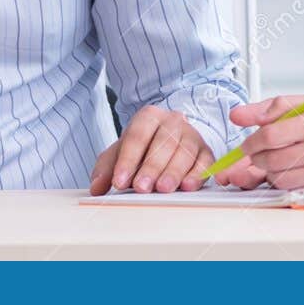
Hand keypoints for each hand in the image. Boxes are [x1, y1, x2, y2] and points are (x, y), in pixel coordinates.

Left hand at [88, 106, 213, 194]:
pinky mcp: (206, 151)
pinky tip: (188, 185)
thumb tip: (97, 187)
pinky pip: (205, 162)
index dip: (127, 160)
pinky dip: (197, 174)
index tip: (119, 181)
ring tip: (163, 188)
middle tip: (142, 187)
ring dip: (173, 172)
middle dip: (151, 167)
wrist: (172, 137)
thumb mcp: (121, 152)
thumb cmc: (144, 147)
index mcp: (148, 116)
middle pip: (162, 143)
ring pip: (184, 152)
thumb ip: (106, 168)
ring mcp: (192, 134)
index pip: (137, 136)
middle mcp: (172, 121)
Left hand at [214, 94, 303, 189]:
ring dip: (269, 170)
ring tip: (278, 158)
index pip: (268, 135)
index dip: (251, 142)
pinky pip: (292, 187)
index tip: (247, 143)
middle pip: (269, 158)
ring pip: (278, 176)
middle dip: (257, 157)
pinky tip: (291, 169)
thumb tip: (238, 114)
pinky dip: (284, 180)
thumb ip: (275, 107)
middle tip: (260, 151)